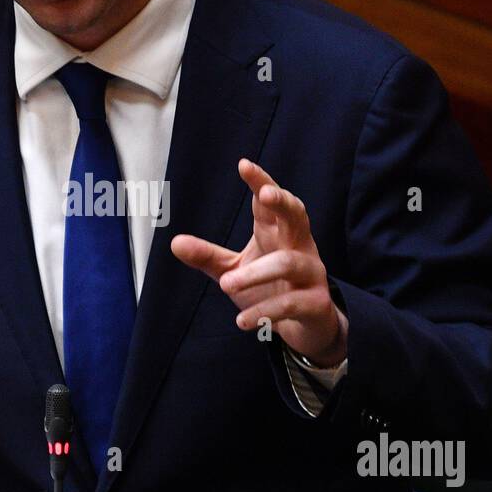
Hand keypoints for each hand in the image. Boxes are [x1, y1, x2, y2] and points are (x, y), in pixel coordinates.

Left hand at [170, 158, 347, 364]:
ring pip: (289, 262)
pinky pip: (291, 303)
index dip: (261, 182)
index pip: (271, 202)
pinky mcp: (316, 303)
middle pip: (298, 214)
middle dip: (283, 202)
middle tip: (264, 195)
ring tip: (225, 285)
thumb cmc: (270, 288)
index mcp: (279, 232)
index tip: (244, 164)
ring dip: (256, 273)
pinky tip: (242, 321)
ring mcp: (311, 273)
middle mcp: (299, 246)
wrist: (306, 327)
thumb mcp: (234, 270)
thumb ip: (207, 256)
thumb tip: (174, 242)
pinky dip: (264, 312)